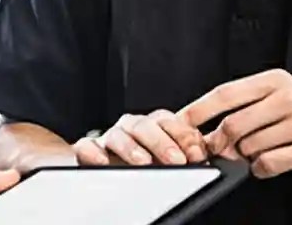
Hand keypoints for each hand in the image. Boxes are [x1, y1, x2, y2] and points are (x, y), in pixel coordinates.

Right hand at [72, 109, 208, 165]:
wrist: (110, 171)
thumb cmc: (146, 163)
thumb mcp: (170, 158)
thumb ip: (187, 153)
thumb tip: (205, 156)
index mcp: (153, 124)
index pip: (169, 121)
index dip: (184, 135)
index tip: (196, 154)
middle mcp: (131, 127)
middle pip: (145, 125)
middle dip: (162, 142)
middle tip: (177, 160)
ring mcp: (109, 137)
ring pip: (118, 134)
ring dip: (132, 148)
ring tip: (144, 162)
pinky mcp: (88, 151)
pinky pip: (86, 147)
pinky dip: (93, 153)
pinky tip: (103, 162)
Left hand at [178, 69, 291, 177]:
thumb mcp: (277, 96)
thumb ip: (245, 109)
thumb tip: (207, 134)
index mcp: (274, 81)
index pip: (225, 93)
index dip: (199, 109)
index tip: (180, 122)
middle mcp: (287, 98)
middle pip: (233, 125)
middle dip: (222, 142)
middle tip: (224, 149)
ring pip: (249, 147)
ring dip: (246, 156)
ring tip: (260, 151)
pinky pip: (268, 164)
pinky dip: (261, 168)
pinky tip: (270, 162)